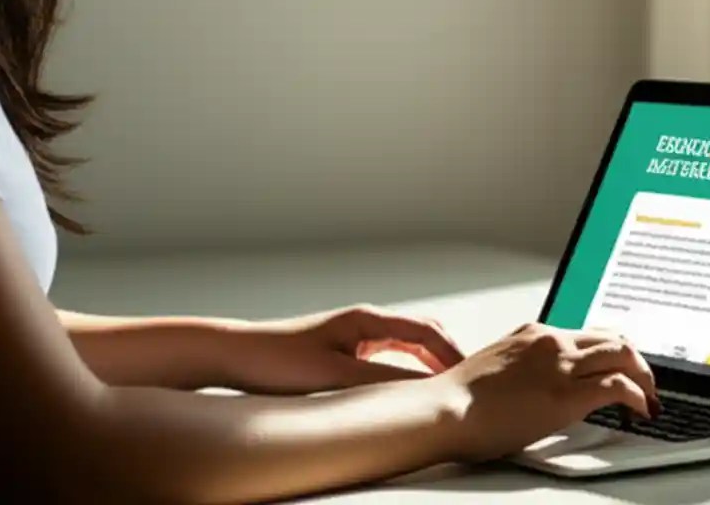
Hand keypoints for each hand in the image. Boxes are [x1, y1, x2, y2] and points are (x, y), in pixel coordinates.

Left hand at [223, 304, 464, 394]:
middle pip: (424, 333)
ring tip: (450, 387)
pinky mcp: (345, 349)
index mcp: (368, 319)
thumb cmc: (277, 361)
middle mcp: (366, 321)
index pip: (428, 332)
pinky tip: (412, 389)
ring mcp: (356, 334)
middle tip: (471, 382)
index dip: (454, 355)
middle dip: (450, 355)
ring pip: (409, 345)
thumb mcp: (334, 376)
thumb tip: (423, 391)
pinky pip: (391, 356)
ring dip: (432, 362)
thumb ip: (381, 381)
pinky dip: (410, 369)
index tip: (473, 378)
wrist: (236, 355)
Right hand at [433, 323, 660, 461]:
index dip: (611, 349)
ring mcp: (560, 365)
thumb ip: (524, 371)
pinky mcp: (566, 395)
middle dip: (635, 359)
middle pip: (612, 337)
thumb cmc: (459, 401)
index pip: (586, 333)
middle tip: (645, 380)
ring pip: (623, 354)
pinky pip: (619, 386)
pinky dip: (639, 396)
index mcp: (533, 335)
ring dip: (644, 375)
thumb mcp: (497, 372)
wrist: (444, 409)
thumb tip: (537, 389)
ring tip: (649, 395)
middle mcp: (551, 342)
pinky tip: (642, 409)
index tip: (620, 363)